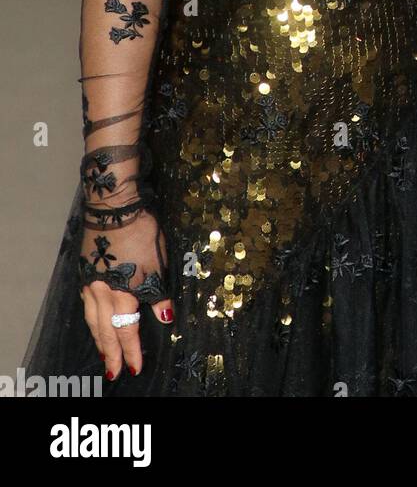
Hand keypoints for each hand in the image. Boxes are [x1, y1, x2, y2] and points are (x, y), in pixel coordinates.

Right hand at [79, 209, 172, 379]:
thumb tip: (166, 318)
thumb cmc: (140, 232)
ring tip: (103, 355)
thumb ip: (159, 293)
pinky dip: (91, 320)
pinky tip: (93, 323)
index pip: (127, 330)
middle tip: (113, 373)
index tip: (134, 368)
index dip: (131, 351)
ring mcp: (90, 282)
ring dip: (99, 340)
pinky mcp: (84, 272)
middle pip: (106, 331)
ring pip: (92, 320)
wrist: (112, 208)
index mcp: (122, 292)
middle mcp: (102, 292)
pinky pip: (86, 305)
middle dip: (111, 354)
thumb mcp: (157, 262)